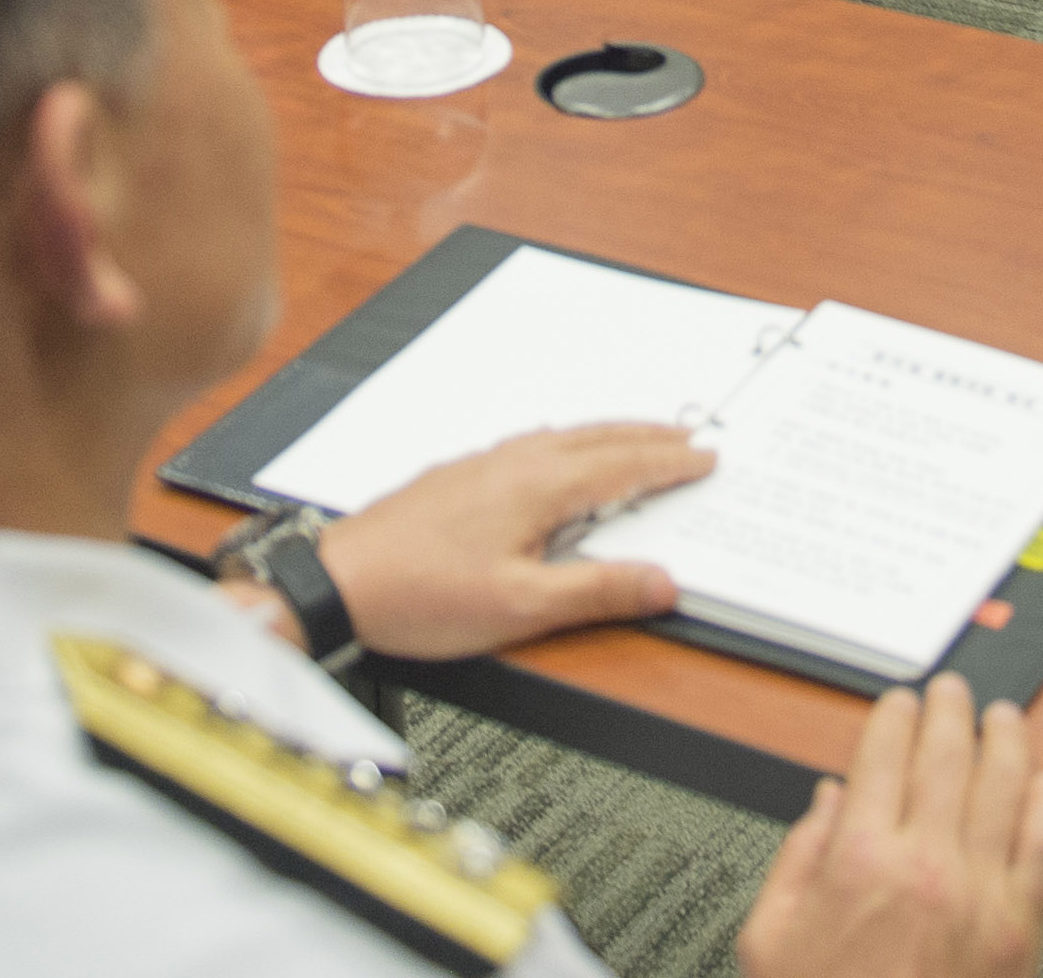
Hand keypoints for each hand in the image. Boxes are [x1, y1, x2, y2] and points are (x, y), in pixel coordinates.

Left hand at [314, 423, 711, 660]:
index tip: (705, 459)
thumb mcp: (521, 608)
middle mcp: (511, 464)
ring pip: (562, 438)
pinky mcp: (456, 478)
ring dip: (608, 436)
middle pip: (597, 438)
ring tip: (634, 441)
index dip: (670, 462)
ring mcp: (480, 467)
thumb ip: (597, 592)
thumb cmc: (418, 595)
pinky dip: (566, 445)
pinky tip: (554, 458)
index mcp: (538, 486)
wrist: (337, 584)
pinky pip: (530, 446)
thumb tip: (661, 583)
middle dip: (648, 436)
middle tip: (687, 435)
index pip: (623, 466)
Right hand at [738, 674, 1042, 977]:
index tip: (900, 705)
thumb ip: (795, 862)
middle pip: (948, 754)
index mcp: (857, 861)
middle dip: (951, 710)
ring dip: (1006, 737)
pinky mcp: (1022, 929)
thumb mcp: (769, 944)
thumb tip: (825, 804)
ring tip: (1003, 718)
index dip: (894, 716)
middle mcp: (925, 865)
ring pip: (1006, 782)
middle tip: (952, 692)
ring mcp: (981, 893)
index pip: (884, 754)